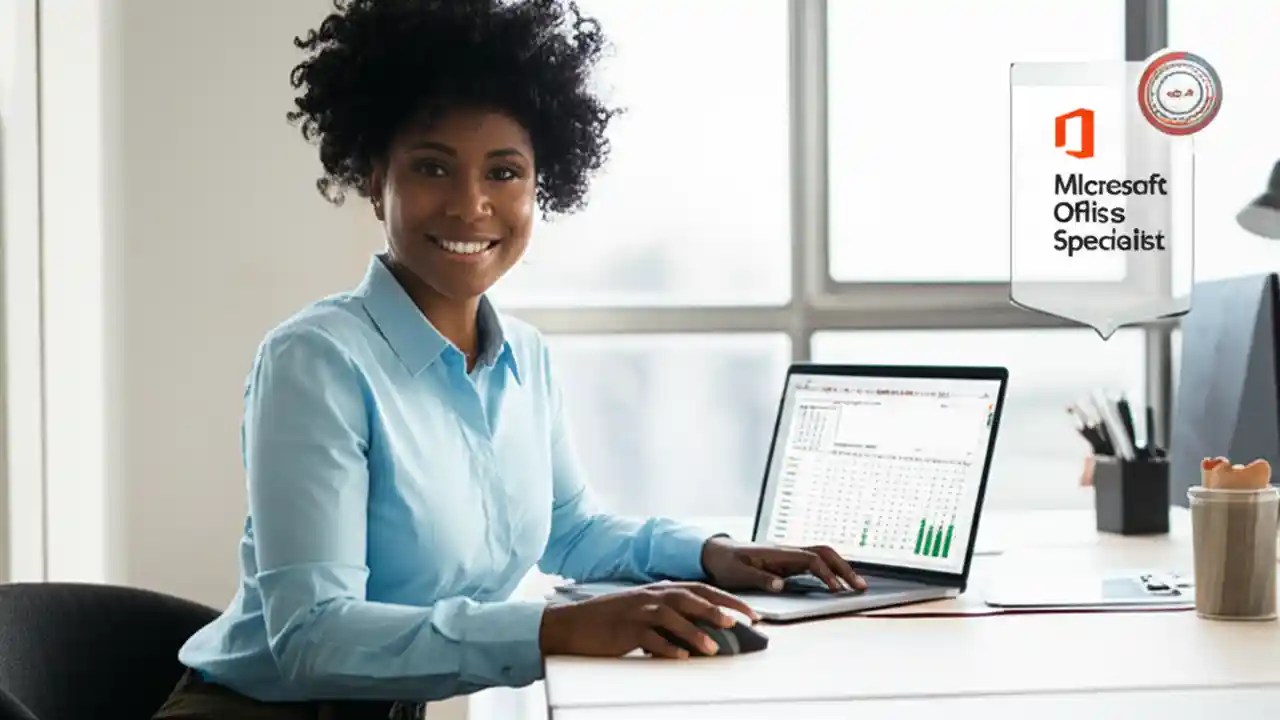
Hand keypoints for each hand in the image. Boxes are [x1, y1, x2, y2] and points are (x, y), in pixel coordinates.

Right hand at [539, 581, 760, 658]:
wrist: (572, 624)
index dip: (727, 600)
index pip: (700, 590)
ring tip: (714, 647)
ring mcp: (638, 612)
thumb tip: (704, 629)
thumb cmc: (610, 620)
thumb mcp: (643, 610)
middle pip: (692, 598)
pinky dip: (667, 647)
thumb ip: (670, 615)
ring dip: (696, 631)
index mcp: (659, 590)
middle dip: (719, 610)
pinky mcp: (625, 630)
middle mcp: (651, 596)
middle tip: (742, 623)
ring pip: (673, 617)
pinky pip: (650, 638)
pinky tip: (682, 656)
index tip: (749, 612)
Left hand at [699, 536, 865, 592]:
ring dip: (841, 568)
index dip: (826, 573)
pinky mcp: (789, 562)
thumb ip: (759, 579)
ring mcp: (789, 556)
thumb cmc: (726, 563)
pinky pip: (816, 562)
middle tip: (861, 587)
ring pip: (823, 555)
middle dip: (844, 568)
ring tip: (858, 586)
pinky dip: (831, 570)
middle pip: (824, 552)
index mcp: (777, 553)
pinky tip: (839, 583)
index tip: (837, 589)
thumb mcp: (737, 574)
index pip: (810, 559)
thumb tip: (781, 585)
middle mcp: (787, 551)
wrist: (715, 552)